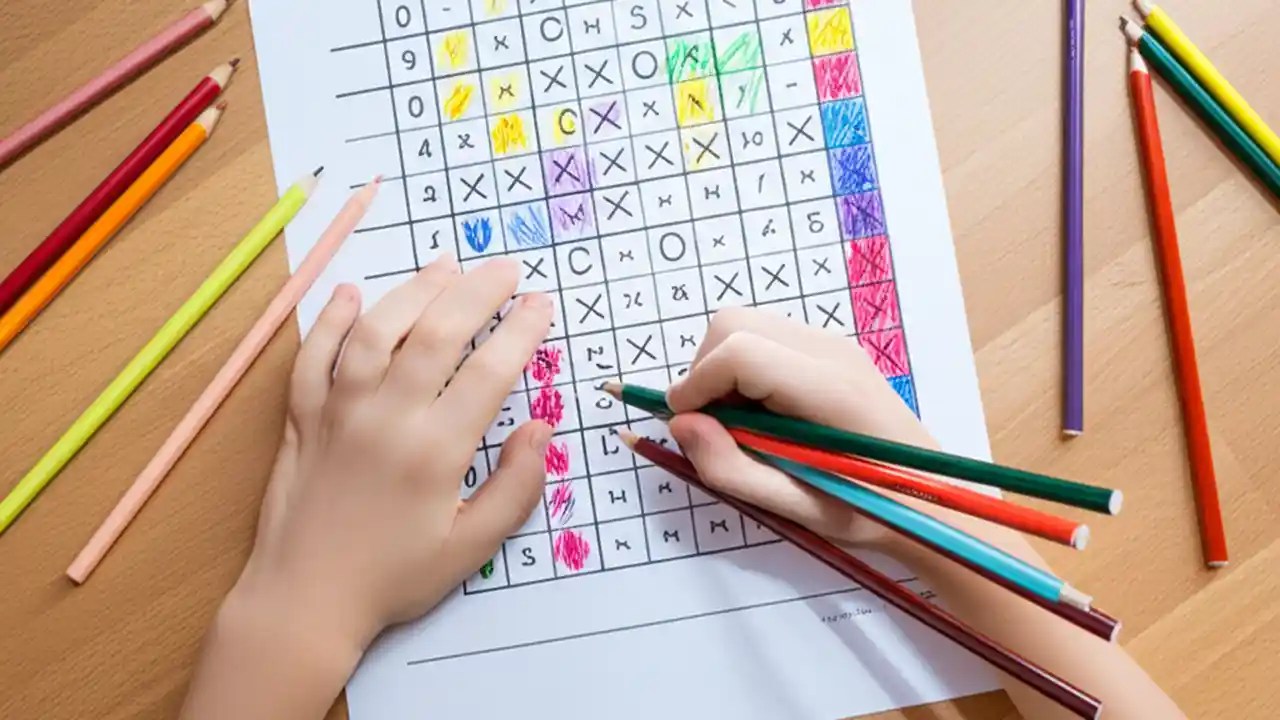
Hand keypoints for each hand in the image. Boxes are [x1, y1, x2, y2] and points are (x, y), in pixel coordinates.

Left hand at [231, 254, 552, 650]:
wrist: (303, 601)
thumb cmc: (393, 579)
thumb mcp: (472, 548)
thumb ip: (516, 487)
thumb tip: (540, 428)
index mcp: (435, 452)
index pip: (488, 371)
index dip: (520, 330)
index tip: (540, 305)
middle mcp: (386, 419)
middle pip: (437, 333)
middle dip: (477, 292)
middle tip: (505, 270)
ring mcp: (337, 412)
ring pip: (377, 330)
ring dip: (413, 290)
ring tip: (445, 265)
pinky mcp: (299, 418)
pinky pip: (313, 355)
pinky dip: (331, 319)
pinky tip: (351, 293)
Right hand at [665, 307, 934, 546]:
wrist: (928, 496)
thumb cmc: (869, 509)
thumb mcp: (796, 508)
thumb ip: (732, 468)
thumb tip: (681, 425)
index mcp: (828, 390)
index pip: (740, 350)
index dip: (696, 383)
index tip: (683, 424)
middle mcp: (830, 351)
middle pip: (734, 323)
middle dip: (704, 370)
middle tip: (712, 427)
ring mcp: (832, 344)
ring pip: (745, 325)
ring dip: (721, 369)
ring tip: (740, 425)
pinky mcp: (829, 349)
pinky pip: (765, 338)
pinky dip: (743, 369)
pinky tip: (762, 415)